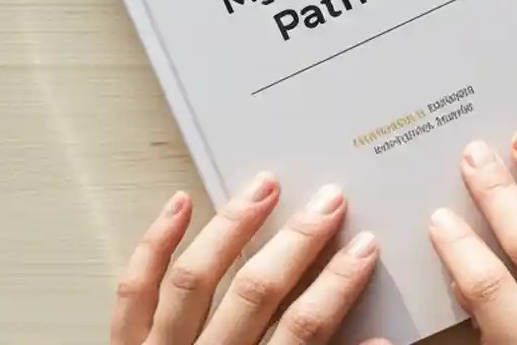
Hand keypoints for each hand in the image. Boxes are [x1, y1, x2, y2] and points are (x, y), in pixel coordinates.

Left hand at [111, 174, 385, 344]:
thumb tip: (382, 343)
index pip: (303, 331)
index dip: (336, 286)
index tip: (365, 246)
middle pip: (253, 294)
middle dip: (296, 242)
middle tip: (329, 201)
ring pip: (194, 280)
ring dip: (232, 227)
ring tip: (264, 186)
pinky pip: (134, 290)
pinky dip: (154, 244)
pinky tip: (180, 204)